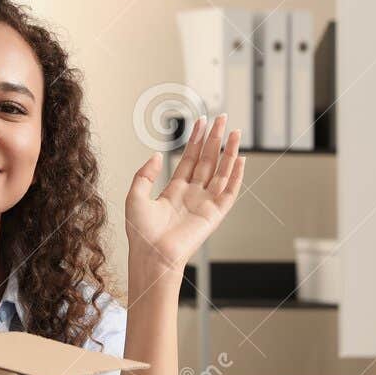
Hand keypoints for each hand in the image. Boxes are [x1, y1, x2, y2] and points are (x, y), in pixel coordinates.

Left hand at [125, 115, 243, 281]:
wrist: (152, 256)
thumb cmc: (141, 234)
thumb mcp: (135, 196)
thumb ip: (144, 174)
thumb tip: (155, 155)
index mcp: (174, 191)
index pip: (190, 159)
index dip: (196, 140)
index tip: (202, 122)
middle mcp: (192, 195)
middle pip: (207, 161)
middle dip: (214, 139)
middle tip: (221, 118)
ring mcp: (205, 204)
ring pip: (221, 172)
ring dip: (228, 151)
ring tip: (234, 131)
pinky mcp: (215, 214)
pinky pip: (230, 192)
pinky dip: (236, 176)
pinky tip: (240, 159)